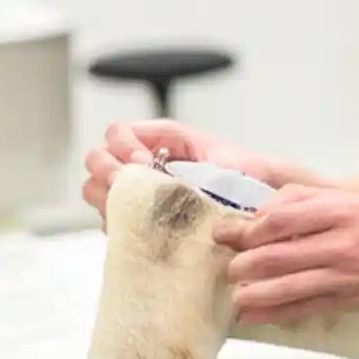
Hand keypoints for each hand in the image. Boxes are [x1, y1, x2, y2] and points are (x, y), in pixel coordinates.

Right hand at [81, 119, 312, 219]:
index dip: (122, 145)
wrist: (262, 202)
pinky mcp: (141, 222)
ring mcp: (138, 195)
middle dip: (108, 169)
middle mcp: (142, 166)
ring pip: (98, 191)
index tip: (142, 162)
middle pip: (96, 160)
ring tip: (137, 205)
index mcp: (158, 142)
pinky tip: (143, 224)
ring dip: (110, 196)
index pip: (116, 133)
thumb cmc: (242, 173)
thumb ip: (178, 146)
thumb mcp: (213, 151)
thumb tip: (144, 160)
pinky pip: (115, 221)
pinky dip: (121, 220)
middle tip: (132, 182)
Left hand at [213, 184, 358, 324]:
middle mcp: (340, 242)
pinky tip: (253, 314)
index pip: (279, 217)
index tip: (232, 233)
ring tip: (236, 292)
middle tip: (230, 265)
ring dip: (251, 292)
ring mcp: (343, 274)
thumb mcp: (353, 200)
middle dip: (242, 262)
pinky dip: (272, 313)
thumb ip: (309, 201)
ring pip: (284, 286)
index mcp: (340, 209)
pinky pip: (301, 309)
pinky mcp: (346, 300)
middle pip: (275, 254)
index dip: (248, 228)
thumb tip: (263, 214)